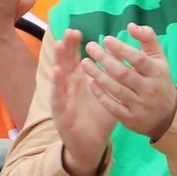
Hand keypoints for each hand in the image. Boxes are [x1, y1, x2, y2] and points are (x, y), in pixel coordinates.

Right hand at [48, 31, 117, 175]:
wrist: (91, 144)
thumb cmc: (99, 117)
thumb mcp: (107, 94)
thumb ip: (111, 75)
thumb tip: (118, 53)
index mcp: (80, 80)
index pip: (75, 58)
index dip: (74, 45)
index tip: (77, 31)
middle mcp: (69, 85)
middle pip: (66, 62)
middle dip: (66, 46)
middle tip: (69, 31)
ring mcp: (63, 97)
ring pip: (60, 75)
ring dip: (59, 60)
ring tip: (59, 45)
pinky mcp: (61, 112)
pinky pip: (58, 96)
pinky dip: (58, 83)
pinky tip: (58, 72)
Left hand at [85, 27, 176, 139]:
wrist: (168, 115)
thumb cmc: (159, 79)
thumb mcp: (159, 58)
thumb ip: (148, 38)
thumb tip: (130, 25)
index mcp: (156, 72)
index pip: (138, 59)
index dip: (121, 49)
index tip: (106, 39)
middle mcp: (149, 90)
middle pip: (124, 74)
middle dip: (105, 59)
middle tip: (90, 47)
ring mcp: (140, 106)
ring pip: (116, 90)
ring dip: (98, 75)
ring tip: (85, 63)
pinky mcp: (131, 120)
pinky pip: (113, 107)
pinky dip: (101, 95)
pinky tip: (91, 83)